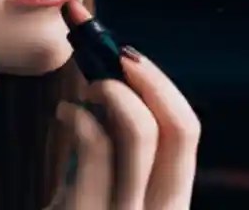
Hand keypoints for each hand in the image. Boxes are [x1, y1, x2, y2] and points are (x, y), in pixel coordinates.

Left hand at [54, 43, 199, 208]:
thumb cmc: (74, 207)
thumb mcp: (105, 188)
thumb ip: (120, 150)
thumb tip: (118, 84)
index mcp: (167, 201)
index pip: (184, 134)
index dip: (162, 86)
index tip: (130, 56)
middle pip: (179, 128)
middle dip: (149, 78)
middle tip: (116, 55)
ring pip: (140, 130)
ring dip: (112, 89)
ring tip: (88, 88)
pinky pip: (97, 147)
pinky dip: (80, 115)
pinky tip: (64, 111)